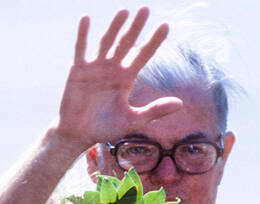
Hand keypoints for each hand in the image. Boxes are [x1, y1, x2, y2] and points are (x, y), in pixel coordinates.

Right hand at [54, 8, 180, 149]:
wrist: (79, 135)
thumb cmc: (106, 129)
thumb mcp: (133, 121)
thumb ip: (155, 110)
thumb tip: (181, 104)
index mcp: (127, 78)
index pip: (143, 55)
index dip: (154, 41)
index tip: (165, 26)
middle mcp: (112, 68)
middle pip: (126, 43)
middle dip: (136, 27)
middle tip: (146, 8)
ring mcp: (95, 67)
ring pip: (107, 42)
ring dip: (114, 27)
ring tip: (124, 11)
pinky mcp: (78, 70)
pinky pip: (81, 49)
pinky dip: (83, 34)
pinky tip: (86, 18)